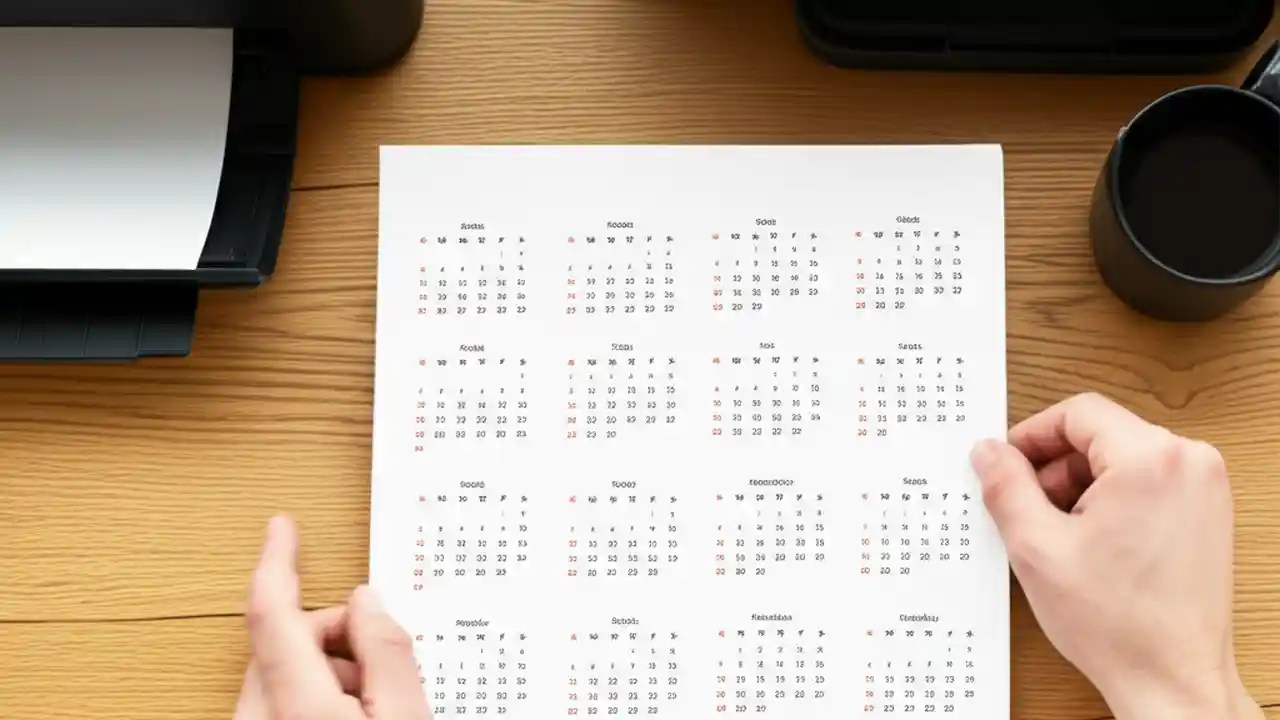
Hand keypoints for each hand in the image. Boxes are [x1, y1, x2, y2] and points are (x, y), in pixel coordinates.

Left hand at [235, 516, 432, 719]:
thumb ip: (387, 653)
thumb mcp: (405, 717)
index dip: (278, 562)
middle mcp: (258, 716)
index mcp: (296, 703)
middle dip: (333, 634)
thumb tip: (368, 602)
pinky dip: (310, 694)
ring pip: (280, 670)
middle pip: (284, 641)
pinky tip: (345, 714)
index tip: (281, 529)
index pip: (272, 612)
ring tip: (368, 703)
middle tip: (378, 660)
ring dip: (325, 669)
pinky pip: (275, 699)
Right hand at [970, 393, 1261, 719]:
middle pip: (1102, 434)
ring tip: (1059, 535)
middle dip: (1056, 468)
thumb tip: (989, 452)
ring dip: (1082, 487)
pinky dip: (1113, 501)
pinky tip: (1091, 544)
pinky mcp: (1208, 513)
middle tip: (1027, 509)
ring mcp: (1205, 489)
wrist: (1173, 680)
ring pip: (1123, 459)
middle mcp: (1189, 463)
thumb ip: (1005, 487)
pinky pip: (1149, 482)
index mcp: (1151, 459)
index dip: (1032, 435)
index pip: (1079, 412)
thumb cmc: (1120, 624)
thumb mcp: (1036, 547)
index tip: (1008, 463)